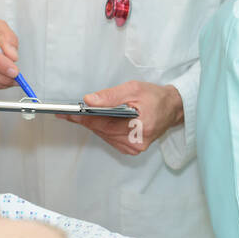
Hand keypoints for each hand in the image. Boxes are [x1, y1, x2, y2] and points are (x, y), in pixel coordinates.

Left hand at [57, 81, 182, 155]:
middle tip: (69, 111)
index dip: (83, 118)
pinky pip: (110, 138)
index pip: (103, 124)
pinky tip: (101, 120)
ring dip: (94, 124)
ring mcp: (133, 148)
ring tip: (83, 114)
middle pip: (102, 131)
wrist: (172, 107)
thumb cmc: (156, 97)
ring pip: (104, 135)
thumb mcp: (134, 89)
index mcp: (139, 129)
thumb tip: (89, 101)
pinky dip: (103, 128)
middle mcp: (136, 143)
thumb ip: (111, 96)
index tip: (66, 114)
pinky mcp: (132, 149)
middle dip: (86, 120)